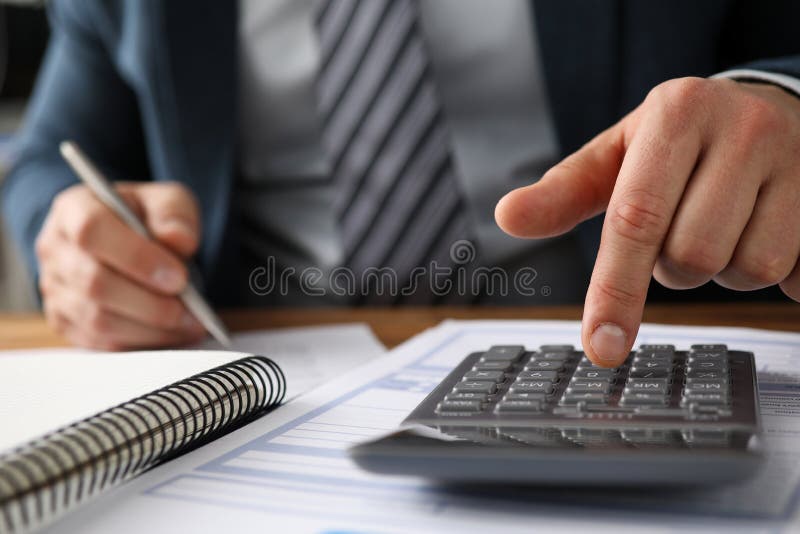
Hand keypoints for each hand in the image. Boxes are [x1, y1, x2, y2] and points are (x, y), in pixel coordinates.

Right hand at [36, 181, 206, 349]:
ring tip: (189, 324)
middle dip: (150, 302)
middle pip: (95, 283)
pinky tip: (173, 334)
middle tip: (191, 310)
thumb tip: (179, 241)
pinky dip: (142, 342)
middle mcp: (55, 249)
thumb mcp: (168, 202)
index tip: (179, 277)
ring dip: (150, 328)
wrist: (131, 239)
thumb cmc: (148, 218)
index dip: (136, 257)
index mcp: (74, 208)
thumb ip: (175, 215)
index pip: (92, 231)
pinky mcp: (65, 321)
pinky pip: (101, 342)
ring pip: (98, 320)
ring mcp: (54, 288)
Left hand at [495, 77, 799, 366]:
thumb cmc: (678, 142)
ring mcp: (798, 161)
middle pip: (690, 256)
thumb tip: (508, 217)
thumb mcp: (618, 154)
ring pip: (746, 270)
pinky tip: (767, 229)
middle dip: (672, 267)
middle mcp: (742, 129)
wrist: (768, 106)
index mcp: (676, 115)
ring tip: (722, 225)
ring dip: (721, 269)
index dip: (614, 291)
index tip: (600, 347)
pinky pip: (794, 274)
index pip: (635, 219)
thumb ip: (564, 192)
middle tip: (678, 230)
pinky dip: (773, 271)